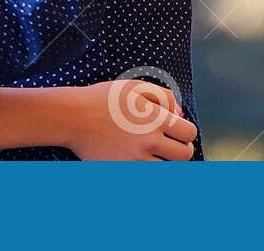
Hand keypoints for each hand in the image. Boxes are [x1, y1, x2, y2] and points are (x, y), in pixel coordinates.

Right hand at [62, 79, 197, 159]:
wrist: (74, 117)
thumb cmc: (103, 99)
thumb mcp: (135, 87)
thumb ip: (163, 96)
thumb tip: (179, 113)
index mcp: (155, 118)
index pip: (189, 133)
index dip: (186, 131)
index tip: (177, 131)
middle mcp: (149, 141)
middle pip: (184, 155)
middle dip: (182, 149)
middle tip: (172, 145)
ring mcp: (136, 159)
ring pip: (168, 170)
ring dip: (166, 163)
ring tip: (157, 154)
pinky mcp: (124, 171)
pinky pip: (148, 178)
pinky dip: (150, 172)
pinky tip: (144, 163)